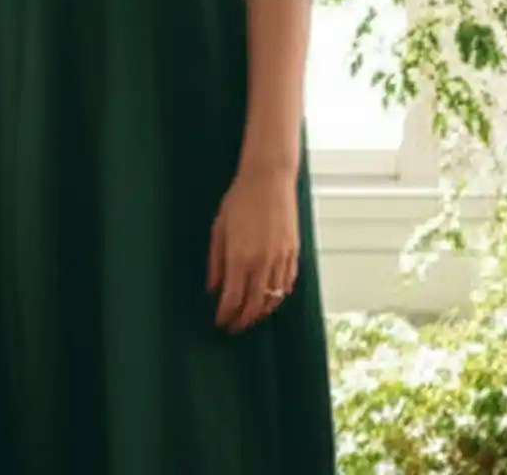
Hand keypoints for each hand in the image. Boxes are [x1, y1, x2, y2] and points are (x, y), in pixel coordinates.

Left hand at [208, 166, 299, 332]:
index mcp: (240, 257)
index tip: (220, 322)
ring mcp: (281, 258)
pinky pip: (288, 284)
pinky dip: (279, 296)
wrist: (269, 179)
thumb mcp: (219, 229)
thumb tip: (213, 288)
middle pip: (253, 304)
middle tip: (234, 327)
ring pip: (273, 298)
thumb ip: (215, 262)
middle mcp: (262, 262)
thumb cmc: (240, 199)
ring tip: (251, 317)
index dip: (225, 315)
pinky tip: (271, 299)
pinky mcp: (293, 252)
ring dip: (261, 312)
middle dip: (242, 320)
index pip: (232, 298)